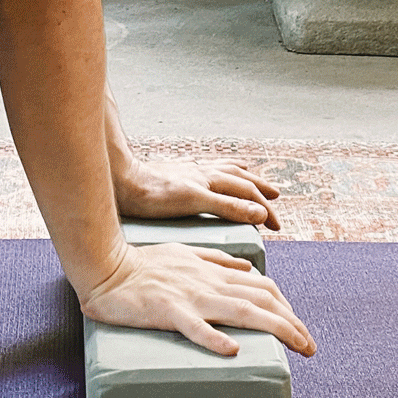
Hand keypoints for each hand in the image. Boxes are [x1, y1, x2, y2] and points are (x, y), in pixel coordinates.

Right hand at [79, 242, 316, 357]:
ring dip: (275, 327)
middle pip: (260, 300)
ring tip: (298, 346)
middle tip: (310, 347)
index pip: (260, 287)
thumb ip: (217, 260)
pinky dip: (214, 338)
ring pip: (240, 310)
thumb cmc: (143, 264)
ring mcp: (189, 297)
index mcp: (212, 272)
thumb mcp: (186, 254)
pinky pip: (193, 326)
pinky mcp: (167, 310)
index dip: (286, 306)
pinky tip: (232, 352)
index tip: (299, 327)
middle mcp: (208, 283)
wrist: (106, 266)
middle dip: (291, 322)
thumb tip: (247, 268)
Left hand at [114, 155, 282, 229]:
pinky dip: (218, 172)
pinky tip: (213, 176)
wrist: (121, 181)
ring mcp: (189, 172)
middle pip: (240, 178)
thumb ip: (228, 207)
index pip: (247, 194)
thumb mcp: (195, 203)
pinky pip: (206, 170)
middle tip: (275, 198)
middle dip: (259, 189)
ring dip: (243, 176)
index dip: (264, 210)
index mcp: (210, 180)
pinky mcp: (176, 174)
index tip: (275, 227)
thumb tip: (259, 212)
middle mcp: (203, 172)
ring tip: (253, 177)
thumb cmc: (153, 195)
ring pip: (224, 170)